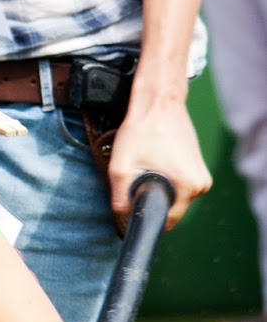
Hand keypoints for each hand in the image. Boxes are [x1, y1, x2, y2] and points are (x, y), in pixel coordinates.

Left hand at [107, 99, 210, 228]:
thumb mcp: (121, 167)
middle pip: (171, 208)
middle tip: (137, 176)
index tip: (134, 201)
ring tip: (147, 165)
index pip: (167, 220)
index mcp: (189, 186)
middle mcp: (201, 184)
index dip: (147, 214)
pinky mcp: (197, 167)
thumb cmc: (141, 130)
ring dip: (158, 187)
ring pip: (174, 196)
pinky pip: (178, 184)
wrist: (158, 101)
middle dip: (151, 198)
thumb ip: (120, 198)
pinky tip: (155, 161)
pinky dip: (165, 178)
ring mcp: (202, 174)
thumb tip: (123, 217)